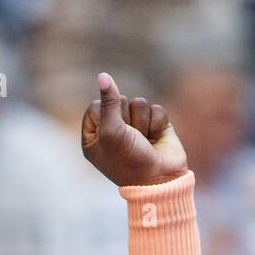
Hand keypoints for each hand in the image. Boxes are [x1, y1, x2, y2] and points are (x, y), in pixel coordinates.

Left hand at [81, 72, 188, 186]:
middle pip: (118, 101)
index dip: (106, 114)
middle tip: (131, 140)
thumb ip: (108, 102)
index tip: (112, 133)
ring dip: (143, 122)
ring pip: (138, 103)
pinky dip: (157, 123)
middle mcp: (113, 130)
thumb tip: (102, 75)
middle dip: (127, 119)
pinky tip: (156, 139)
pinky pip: (156, 108)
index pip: (96, 105)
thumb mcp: (112, 131)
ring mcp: (135, 128)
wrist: (160, 179)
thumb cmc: (129, 160)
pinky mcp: (154, 125)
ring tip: (144, 142)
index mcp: (94, 136)